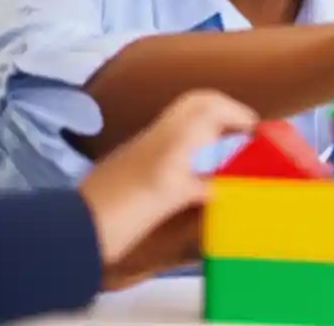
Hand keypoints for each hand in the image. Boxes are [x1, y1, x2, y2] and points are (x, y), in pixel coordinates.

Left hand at [78, 91, 256, 288]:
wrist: (72, 230)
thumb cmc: (122, 215)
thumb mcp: (171, 201)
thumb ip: (206, 189)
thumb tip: (234, 188)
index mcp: (172, 139)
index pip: (213, 108)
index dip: (241, 116)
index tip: (261, 133)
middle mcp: (159, 135)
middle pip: (199, 103)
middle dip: (228, 110)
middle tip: (248, 133)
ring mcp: (145, 147)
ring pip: (185, 118)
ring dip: (212, 124)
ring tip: (232, 147)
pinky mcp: (135, 162)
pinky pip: (174, 137)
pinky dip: (196, 142)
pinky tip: (202, 169)